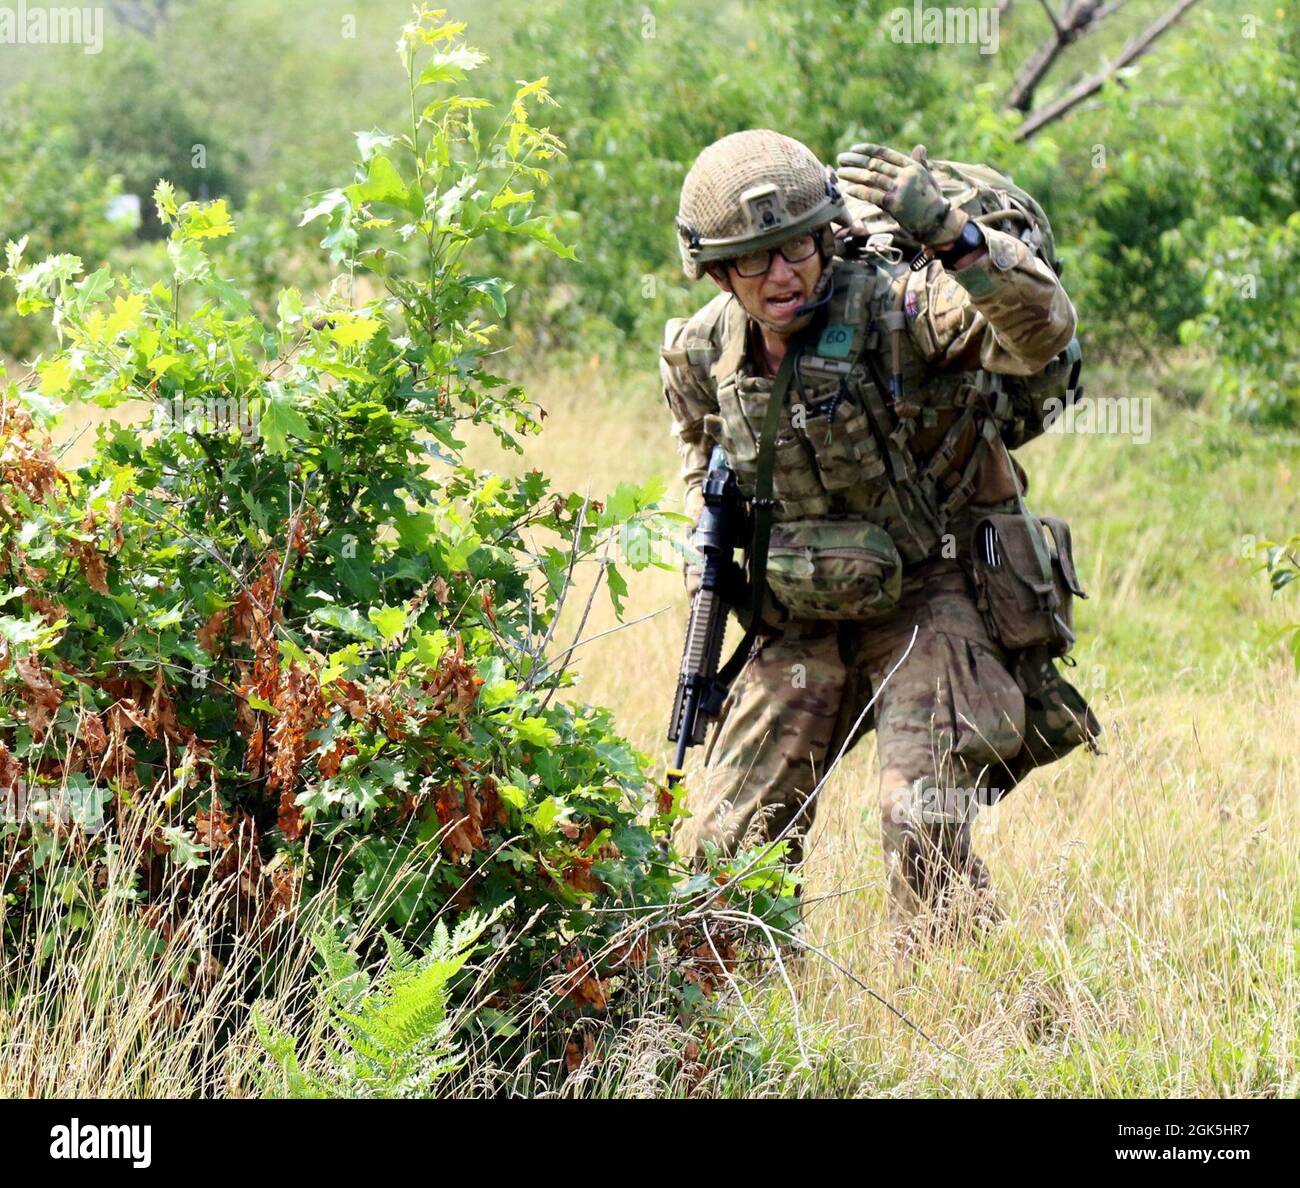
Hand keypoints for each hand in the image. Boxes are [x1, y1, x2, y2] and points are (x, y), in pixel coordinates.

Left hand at [835, 143, 964, 247]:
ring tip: (840, 172)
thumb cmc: (931, 199)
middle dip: (855, 160)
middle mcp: (905, 174)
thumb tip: (919, 147)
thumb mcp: (927, 178)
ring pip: (871, 178)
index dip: (867, 150)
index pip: (885, 154)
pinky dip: (859, 191)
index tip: (853, 149)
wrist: (937, 221)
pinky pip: (872, 195)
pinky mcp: (894, 204)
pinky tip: (848, 189)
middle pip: (875, 164)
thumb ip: (920, 162)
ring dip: (853, 174)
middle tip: (840, 158)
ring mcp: (900, 189)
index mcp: (912, 166)